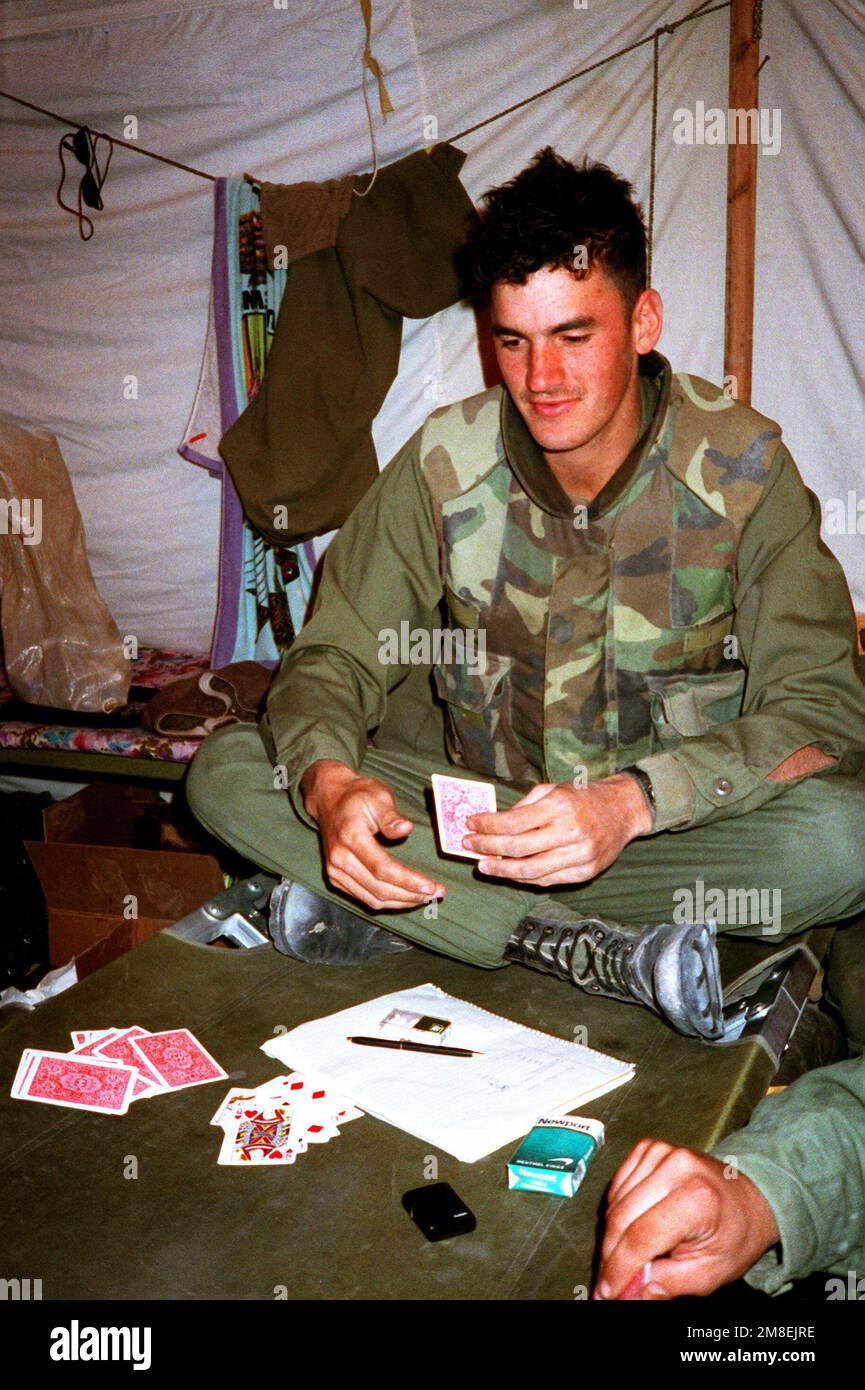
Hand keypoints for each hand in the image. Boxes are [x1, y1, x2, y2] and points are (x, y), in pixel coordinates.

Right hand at [301, 760, 444, 911]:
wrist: (330, 799)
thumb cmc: (357, 796)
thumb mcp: (377, 795)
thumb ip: (390, 816)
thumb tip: (406, 829)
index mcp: (350, 837)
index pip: (383, 869)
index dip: (408, 881)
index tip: (431, 886)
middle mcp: (339, 859)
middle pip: (379, 889)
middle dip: (411, 895)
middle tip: (437, 893)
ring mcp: (335, 871)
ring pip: (373, 899)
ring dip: (402, 903)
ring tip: (426, 898)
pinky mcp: (336, 878)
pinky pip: (364, 898)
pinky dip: (388, 902)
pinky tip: (406, 898)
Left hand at [461, 773, 651, 887]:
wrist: (623, 810)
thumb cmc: (582, 797)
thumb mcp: (552, 789)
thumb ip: (523, 806)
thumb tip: (492, 824)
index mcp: (560, 806)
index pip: (513, 822)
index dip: (487, 826)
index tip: (470, 825)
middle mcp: (570, 832)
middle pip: (517, 848)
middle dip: (486, 848)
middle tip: (468, 846)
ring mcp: (579, 855)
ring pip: (530, 871)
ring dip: (501, 870)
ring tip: (483, 865)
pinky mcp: (585, 872)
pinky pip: (547, 880)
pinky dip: (524, 878)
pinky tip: (509, 872)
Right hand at [594, 1139, 779, 1299]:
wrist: (749, 1199)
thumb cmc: (734, 1237)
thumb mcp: (710, 1273)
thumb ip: (667, 1285)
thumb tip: (628, 1295)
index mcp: (697, 1197)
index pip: (641, 1237)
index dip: (618, 1269)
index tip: (606, 1293)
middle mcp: (676, 1166)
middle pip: (621, 1218)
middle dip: (609, 1256)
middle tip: (606, 1284)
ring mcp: (661, 1151)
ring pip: (614, 1202)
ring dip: (611, 1236)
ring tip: (620, 1260)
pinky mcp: (650, 1147)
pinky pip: (617, 1185)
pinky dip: (615, 1212)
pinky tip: (628, 1229)